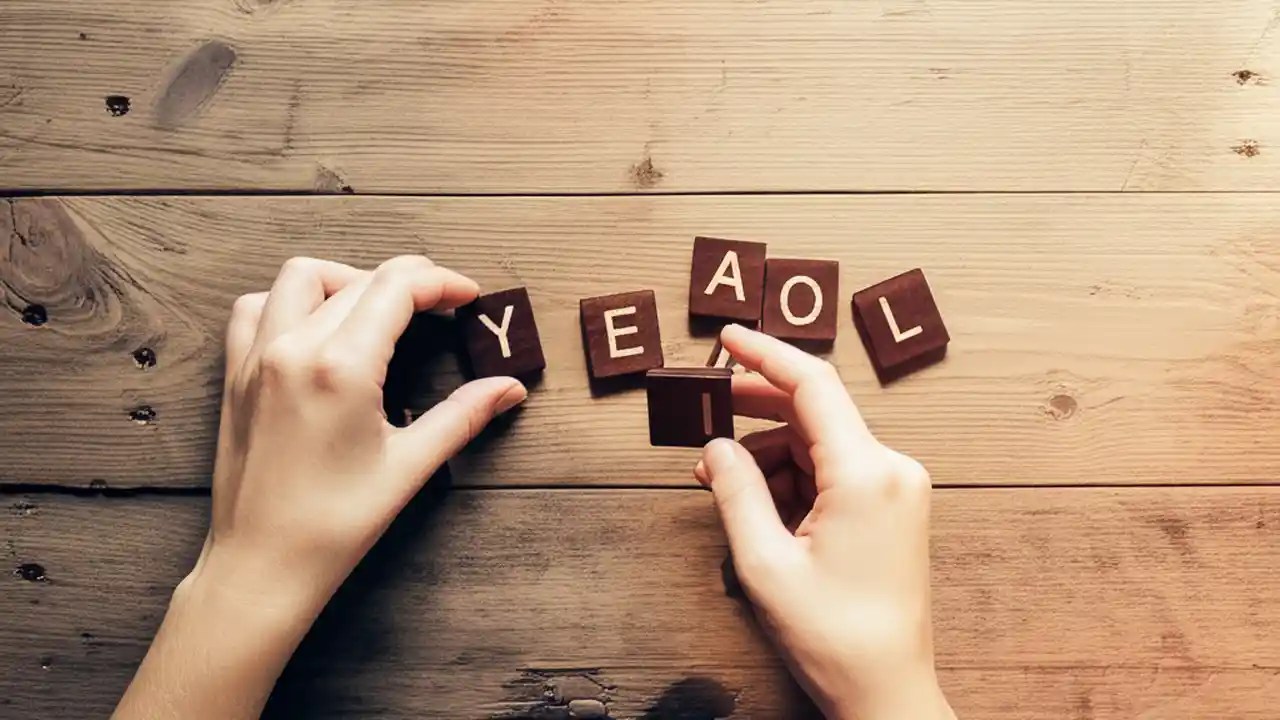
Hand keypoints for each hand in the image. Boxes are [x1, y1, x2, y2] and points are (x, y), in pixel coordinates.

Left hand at [192, 255, 525, 606]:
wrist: (262, 565)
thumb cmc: (334, 525)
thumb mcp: (409, 466)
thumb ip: (463, 415)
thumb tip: (509, 388)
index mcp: (341, 367)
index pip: (396, 288)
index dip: (441, 282)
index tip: (468, 296)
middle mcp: (293, 349)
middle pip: (359, 279)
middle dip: (407, 281)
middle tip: (441, 304)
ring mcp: (257, 359)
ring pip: (300, 277)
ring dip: (346, 279)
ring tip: (378, 308)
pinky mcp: (235, 376)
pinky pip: (255, 308)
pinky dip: (288, 300)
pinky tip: (316, 325)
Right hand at [695, 324, 955, 719]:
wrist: (886, 690)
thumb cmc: (833, 637)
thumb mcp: (763, 562)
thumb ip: (735, 491)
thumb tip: (716, 446)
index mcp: (866, 474)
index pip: (813, 385)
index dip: (765, 354)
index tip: (727, 337)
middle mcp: (892, 470)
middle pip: (816, 410)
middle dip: (756, 405)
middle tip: (705, 405)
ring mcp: (897, 488)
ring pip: (820, 441)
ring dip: (768, 450)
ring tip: (720, 479)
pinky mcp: (893, 507)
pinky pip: (834, 469)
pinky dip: (792, 475)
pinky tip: (754, 497)